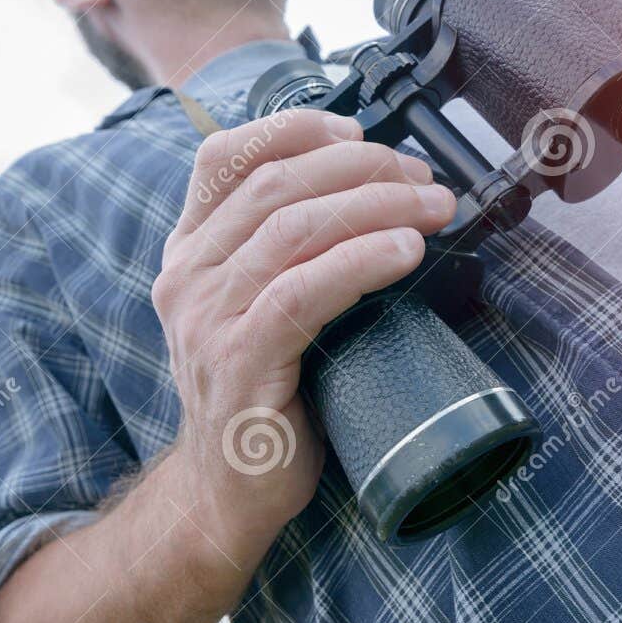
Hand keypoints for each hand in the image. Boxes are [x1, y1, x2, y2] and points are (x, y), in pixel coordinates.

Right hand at [152, 110, 455, 557]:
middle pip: (276, 184)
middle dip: (363, 167)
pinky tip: (406, 252)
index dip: (296, 129)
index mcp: (189, 251)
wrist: (227, 493)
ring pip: (294, 229)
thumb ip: (288, 251)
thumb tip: (374, 188)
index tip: (362, 131)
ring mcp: (205, 319)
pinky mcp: (237, 363)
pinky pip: (303, 292)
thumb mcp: (260, 308)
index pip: (226, 156)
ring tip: (435, 208)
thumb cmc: (265, 394)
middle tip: (425, 178)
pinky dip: (361, 261)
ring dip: (377, 207)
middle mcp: (186, 276)